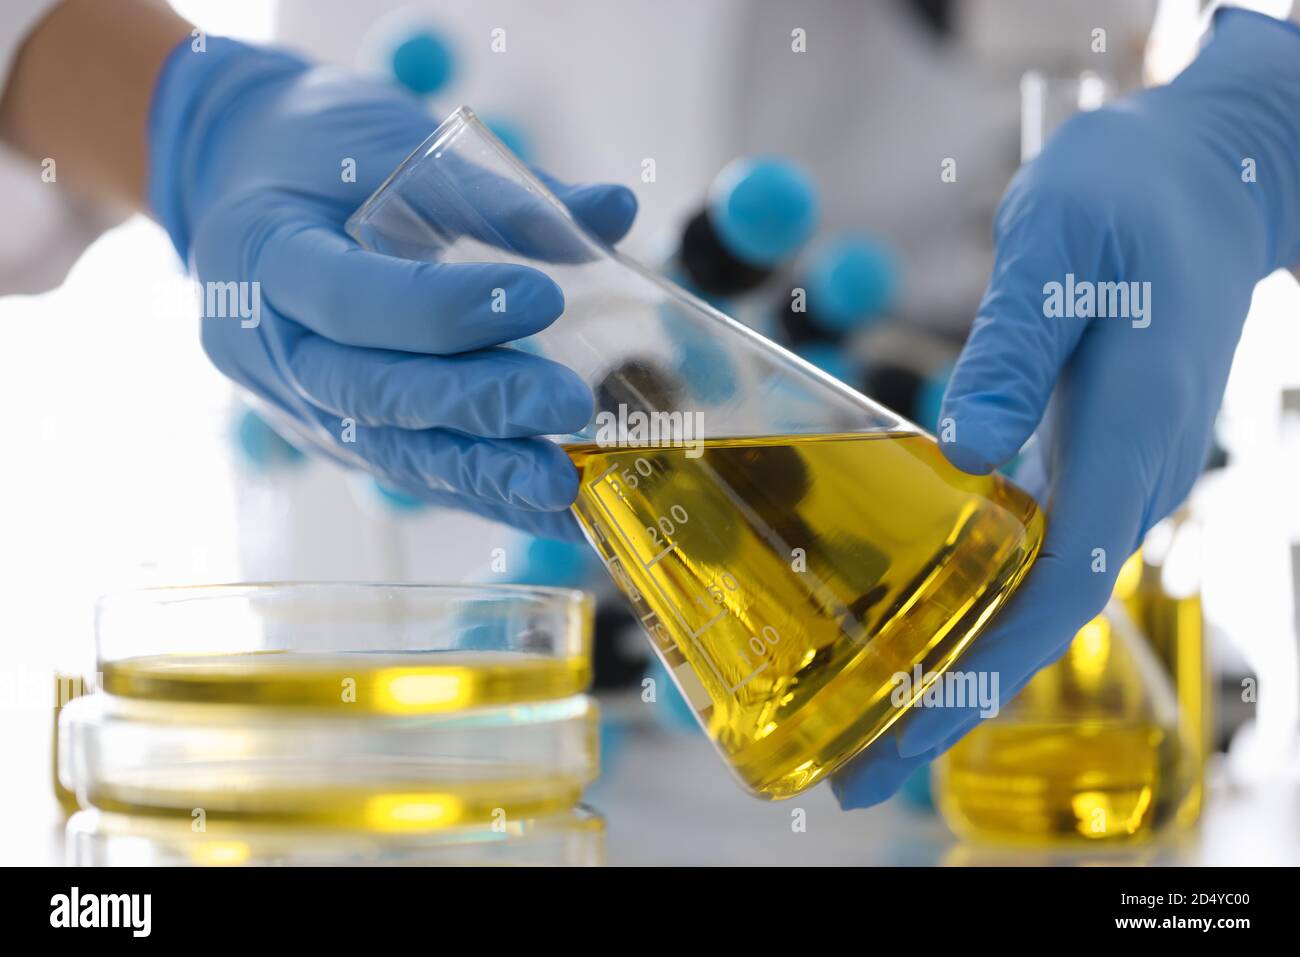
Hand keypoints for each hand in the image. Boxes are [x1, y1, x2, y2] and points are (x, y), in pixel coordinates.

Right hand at [149, 39, 636, 538]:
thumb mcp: (388, 143)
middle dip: (478, 405)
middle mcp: (271, 349)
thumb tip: (615, 210)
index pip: (349, 298)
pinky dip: (487, 495)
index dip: (443, 306)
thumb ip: (496, 188)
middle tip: (571, 405)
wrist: (240, 189)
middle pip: (373, 394)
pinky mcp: (338, 442)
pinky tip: (557, 512)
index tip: (543, 296)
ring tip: (569, 487)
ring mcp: (299, 408)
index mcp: (262, 255)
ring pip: (393, 454)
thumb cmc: (318, 157)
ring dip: (488, 476)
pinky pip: (413, 473)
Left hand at [833, 9, 1299, 807]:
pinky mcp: (1094, 459)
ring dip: (957, 665)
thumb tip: (964, 446)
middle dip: (953, 701)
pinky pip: (1034, 554)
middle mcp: (1132, 477)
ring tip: (867, 727)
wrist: (1207, 181)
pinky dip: (974, 604)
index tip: (909, 728)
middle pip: (1041, 617)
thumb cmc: (1130, 200)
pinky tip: (918, 626)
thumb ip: (1014, 348)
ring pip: (1036, 596)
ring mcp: (1118, 474)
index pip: (1058, 583)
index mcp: (1130, 436)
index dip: (984, 667)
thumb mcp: (1058, 247)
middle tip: (857, 774)